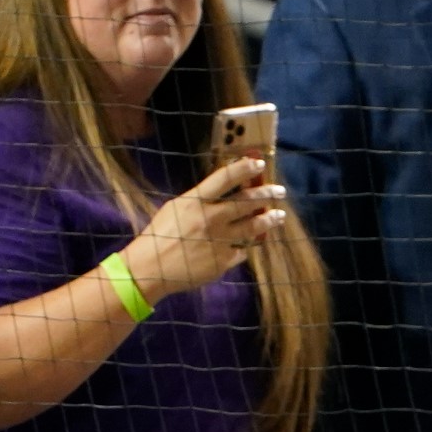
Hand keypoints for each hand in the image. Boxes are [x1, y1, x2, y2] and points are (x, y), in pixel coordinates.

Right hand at [119, 157, 285, 301]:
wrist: (151, 268)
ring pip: (253, 227)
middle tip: (280, 191)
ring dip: (268, 220)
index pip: (224, 178)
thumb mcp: (176, 208)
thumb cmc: (160, 235)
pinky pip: (241, 251)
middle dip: (267, 194)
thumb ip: (200, 200)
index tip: (259, 163)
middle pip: (246, 202)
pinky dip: (243, 248)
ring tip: (279, 216)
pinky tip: (244, 246)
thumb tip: (222, 193)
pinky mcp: (223, 261)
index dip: (244, 169)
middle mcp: (211, 218)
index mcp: (196, 202)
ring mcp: (220, 241)